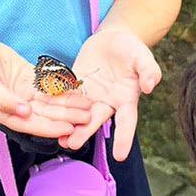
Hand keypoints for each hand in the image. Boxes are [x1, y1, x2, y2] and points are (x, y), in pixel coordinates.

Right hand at [0, 36, 91, 139]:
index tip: (68, 128)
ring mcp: (25, 93)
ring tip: (89, 105)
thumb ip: (3, 100)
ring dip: (69, 104)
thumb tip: (24, 113)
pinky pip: (49, 87)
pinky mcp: (30, 80)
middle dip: (67, 117)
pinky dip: (63, 89)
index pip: (31, 124)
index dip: (50, 127)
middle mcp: (18, 106)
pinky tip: (78, 90)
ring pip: (51, 102)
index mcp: (5, 113)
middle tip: (87, 118)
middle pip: (46, 115)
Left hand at [59, 27, 160, 160]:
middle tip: (73, 144)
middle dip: (84, 132)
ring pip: (78, 113)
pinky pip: (66, 96)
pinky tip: (46, 113)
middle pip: (95, 120)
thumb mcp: (143, 57)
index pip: (126, 122)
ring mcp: (90, 95)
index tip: (120, 156)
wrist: (114, 39)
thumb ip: (148, 71)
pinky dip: (57, 105)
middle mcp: (106, 102)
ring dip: (68, 125)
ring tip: (57, 137)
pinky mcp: (76, 85)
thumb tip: (150, 86)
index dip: (124, 139)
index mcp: (125, 99)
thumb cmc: (132, 49)